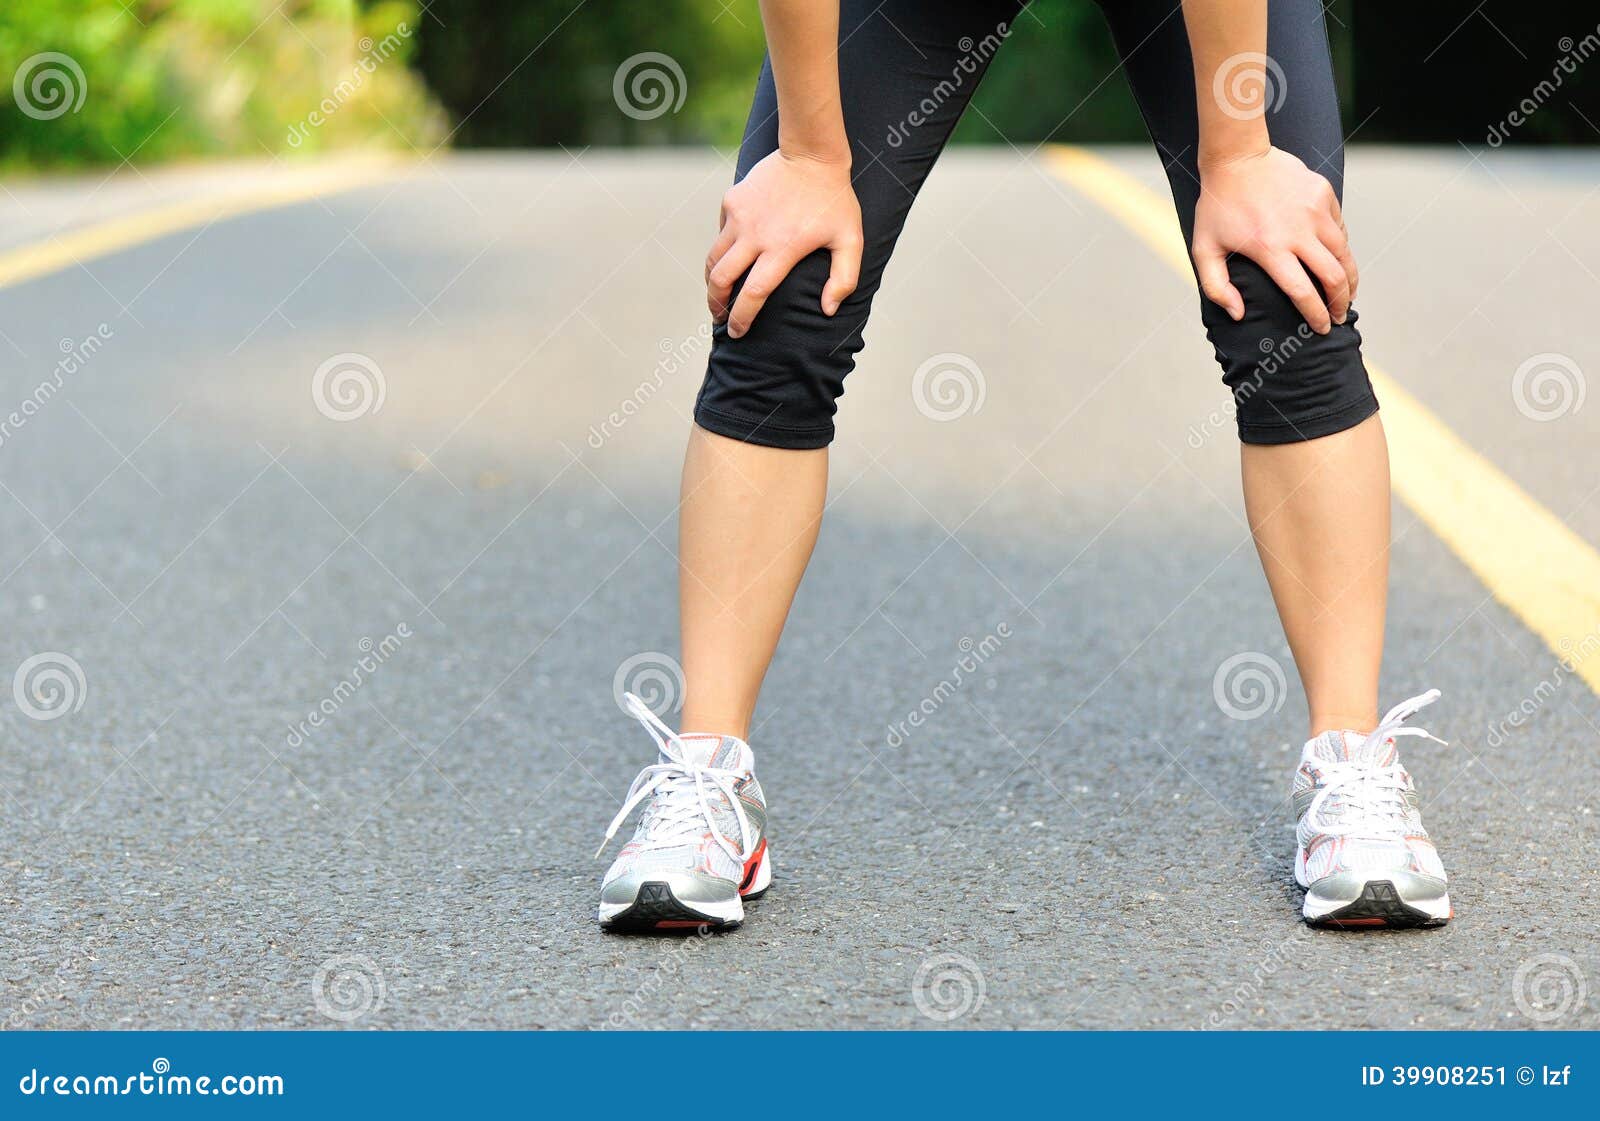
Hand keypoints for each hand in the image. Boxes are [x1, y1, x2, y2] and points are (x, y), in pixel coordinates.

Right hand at [706, 149, 862, 337]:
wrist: (812, 153)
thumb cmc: (835, 200)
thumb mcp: (850, 240)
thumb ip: (844, 279)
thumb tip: (828, 310)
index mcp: (781, 250)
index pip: (752, 294)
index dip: (742, 318)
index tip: (738, 333)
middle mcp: (755, 235)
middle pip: (721, 279)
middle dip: (716, 304)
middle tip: (720, 318)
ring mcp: (739, 216)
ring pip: (714, 257)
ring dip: (712, 280)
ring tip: (716, 293)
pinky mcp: (732, 200)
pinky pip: (721, 232)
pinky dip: (723, 248)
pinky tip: (732, 255)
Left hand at [1192, 146, 1356, 334]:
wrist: (1237, 157)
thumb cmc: (1218, 207)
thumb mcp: (1204, 249)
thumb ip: (1217, 287)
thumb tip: (1238, 315)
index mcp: (1270, 248)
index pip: (1303, 292)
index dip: (1316, 314)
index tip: (1322, 328)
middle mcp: (1298, 231)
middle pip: (1333, 276)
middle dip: (1340, 303)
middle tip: (1339, 316)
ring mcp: (1315, 211)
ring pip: (1344, 253)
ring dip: (1349, 279)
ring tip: (1347, 294)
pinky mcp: (1323, 194)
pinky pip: (1340, 228)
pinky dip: (1342, 248)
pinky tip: (1338, 260)